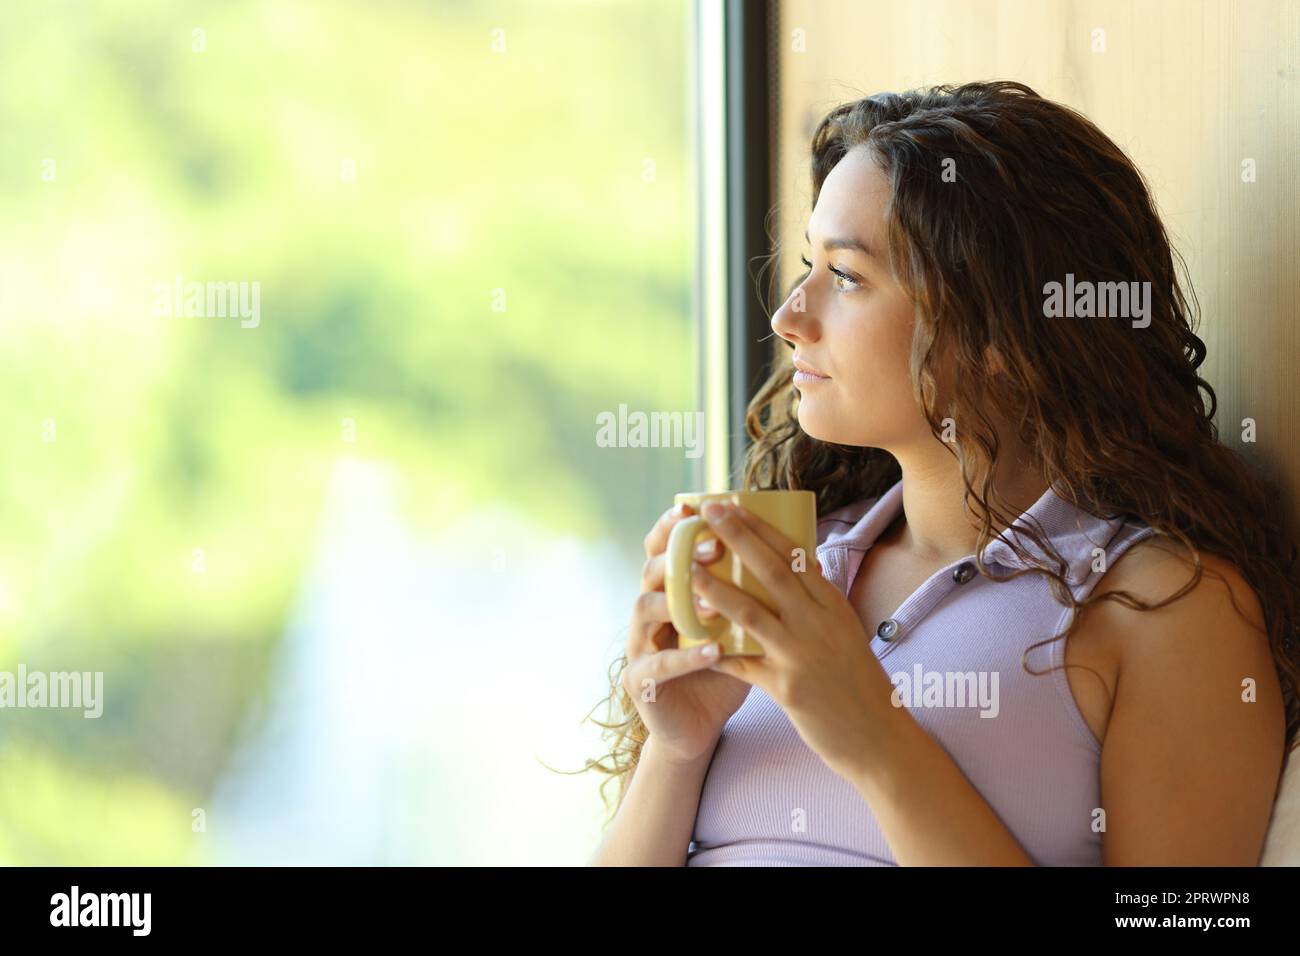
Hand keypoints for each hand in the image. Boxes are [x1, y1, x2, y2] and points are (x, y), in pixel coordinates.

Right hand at [622, 502, 752, 765]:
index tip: (697, 506)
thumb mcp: (737, 627)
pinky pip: (659, 663)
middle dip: (680, 555)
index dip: (673, 526)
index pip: (664, 547)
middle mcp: (648, 610)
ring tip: (713, 602)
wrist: (697, 726)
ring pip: (645, 608)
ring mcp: (638, 644)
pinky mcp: (639, 680)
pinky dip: (687, 656)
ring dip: (680, 601)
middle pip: (651, 569)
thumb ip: (750, 594)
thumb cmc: (722, 671)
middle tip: (712, 548)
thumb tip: (796, 553)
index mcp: (670, 591)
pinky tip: (713, 651)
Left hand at [686, 500, 899, 780]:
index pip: (794, 553)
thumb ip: (816, 601)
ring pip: (750, 611)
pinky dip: (714, 650)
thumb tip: (793, 562)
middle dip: (736, 538)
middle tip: (706, 513)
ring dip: (713, 588)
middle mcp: (818, 622)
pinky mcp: (786, 688)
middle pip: (771, 570)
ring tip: (684, 570)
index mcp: (832, 604)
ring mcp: (802, 654)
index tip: (731, 504)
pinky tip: (687, 639)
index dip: (760, 527)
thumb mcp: (843, 630)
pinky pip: (741, 663)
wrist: (877, 737)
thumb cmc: (856, 680)